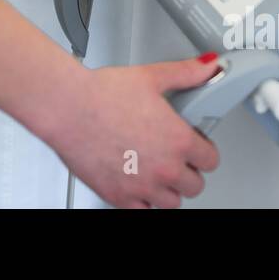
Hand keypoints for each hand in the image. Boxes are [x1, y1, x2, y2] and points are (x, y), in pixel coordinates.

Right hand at [45, 58, 221, 207]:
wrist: (67, 108)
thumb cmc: (102, 93)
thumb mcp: (151, 76)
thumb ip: (185, 73)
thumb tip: (208, 68)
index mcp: (179, 140)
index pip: (211, 160)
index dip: (204, 150)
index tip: (196, 146)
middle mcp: (165, 168)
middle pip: (195, 186)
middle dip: (188, 172)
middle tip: (176, 158)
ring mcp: (143, 187)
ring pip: (172, 203)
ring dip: (168, 190)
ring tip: (157, 172)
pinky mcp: (119, 197)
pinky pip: (143, 211)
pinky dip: (143, 201)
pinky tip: (137, 185)